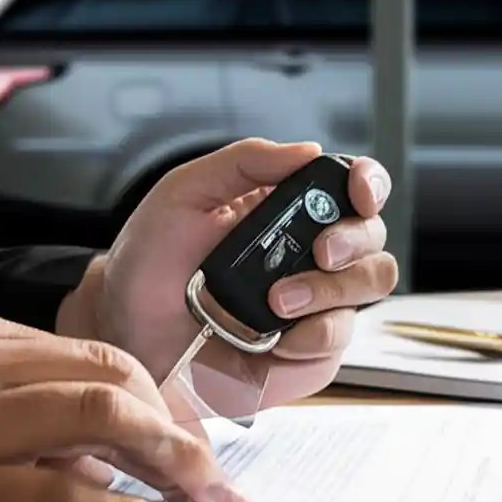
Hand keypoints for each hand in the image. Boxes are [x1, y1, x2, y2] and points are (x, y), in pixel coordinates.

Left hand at [63, 138, 396, 410]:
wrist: (128, 332)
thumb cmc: (151, 264)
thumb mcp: (185, 193)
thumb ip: (245, 162)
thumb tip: (307, 150)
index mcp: (289, 207)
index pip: (353, 185)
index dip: (369, 184)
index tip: (358, 193)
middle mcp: (311, 252)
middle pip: (374, 236)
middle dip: (354, 241)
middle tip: (318, 252)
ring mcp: (316, 302)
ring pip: (370, 285)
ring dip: (332, 290)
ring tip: (278, 301)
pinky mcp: (310, 351)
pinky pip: (340, 341)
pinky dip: (316, 335)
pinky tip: (277, 338)